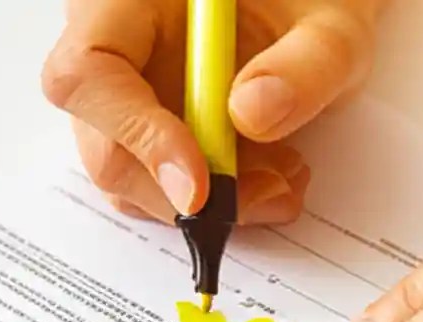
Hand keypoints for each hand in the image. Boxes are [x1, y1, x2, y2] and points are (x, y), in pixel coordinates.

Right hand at [41, 0, 383, 224]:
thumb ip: (306, 64)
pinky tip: (269, 175)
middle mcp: (113, 46)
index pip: (89, 73)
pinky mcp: (149, 130)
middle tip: (260, 195)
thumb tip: (251, 118)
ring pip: (131, 174)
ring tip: (281, 179)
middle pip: (103, 142)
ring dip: (205, 201)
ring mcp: (127, 94)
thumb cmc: (310, 1)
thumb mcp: (333, 21)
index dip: (136, 135)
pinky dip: (216, 198)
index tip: (197, 185)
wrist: (314, 9)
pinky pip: (158, 182)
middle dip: (178, 189)